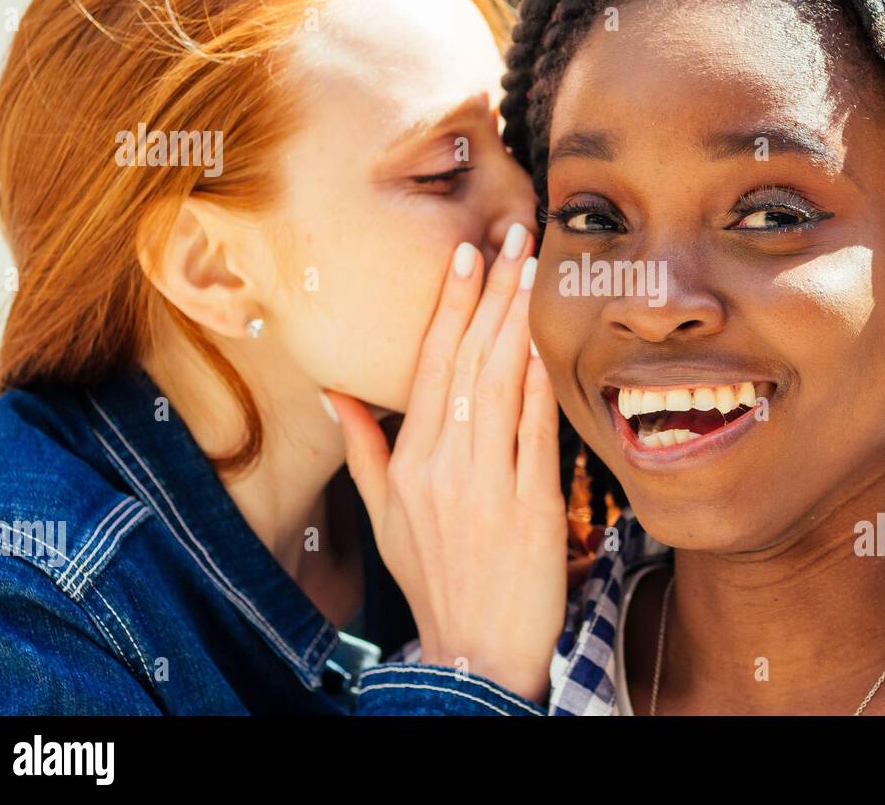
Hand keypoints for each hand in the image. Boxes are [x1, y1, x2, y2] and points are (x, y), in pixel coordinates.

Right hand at [325, 230, 565, 704]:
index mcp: (411, 461)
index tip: (465, 254)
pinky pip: (536, 434)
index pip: (431, 366)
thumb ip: (364, 448)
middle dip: (492, 291)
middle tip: (513, 234)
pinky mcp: (534, 507)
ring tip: (533, 267)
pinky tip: (549, 341)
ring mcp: (489, 484)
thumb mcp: (385, 515)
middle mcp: (446, 465)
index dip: (449, 305)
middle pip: (470, 361)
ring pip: (503, 385)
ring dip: (518, 320)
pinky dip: (542, 384)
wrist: (477, 651)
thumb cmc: (433, 577)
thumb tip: (334, 392)